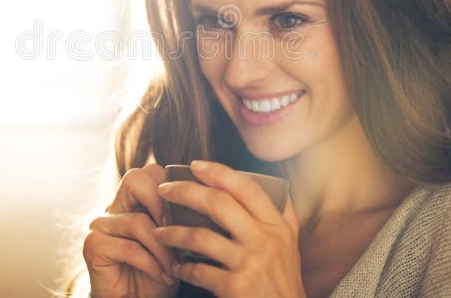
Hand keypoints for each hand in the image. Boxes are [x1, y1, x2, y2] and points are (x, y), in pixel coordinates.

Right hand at [82, 163, 180, 297]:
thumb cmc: (160, 271)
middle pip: (135, 178)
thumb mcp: (177, 240)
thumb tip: (205, 201)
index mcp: (134, 199)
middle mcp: (114, 206)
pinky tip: (163, 276)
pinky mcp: (93, 245)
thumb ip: (182, 217)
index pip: (151, 171)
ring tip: (175, 267)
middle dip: (164, 205)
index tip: (193, 212)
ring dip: (164, 249)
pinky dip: (151, 264)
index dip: (174, 186)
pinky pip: (129, 248)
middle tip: (182, 232)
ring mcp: (101, 224)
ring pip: (138, 221)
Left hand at [153, 160, 306, 296]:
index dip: (219, 172)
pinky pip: (198, 271)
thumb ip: (284, 217)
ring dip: (173, 232)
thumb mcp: (291, 247)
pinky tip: (176, 268)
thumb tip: (279, 187)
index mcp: (277, 226)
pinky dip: (183, 269)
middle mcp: (264, 240)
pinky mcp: (234, 287)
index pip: (246, 187)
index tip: (195, 165)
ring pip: (200, 236)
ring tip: (159, 232)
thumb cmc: (284, 283)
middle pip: (218, 203)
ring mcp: (249, 263)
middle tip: (164, 190)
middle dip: (185, 191)